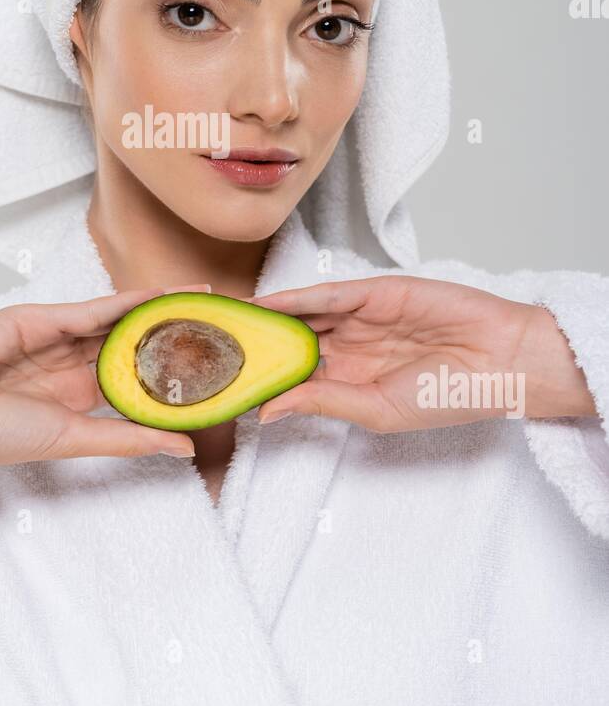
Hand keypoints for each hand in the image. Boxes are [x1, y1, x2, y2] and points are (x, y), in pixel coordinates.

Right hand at [0, 286, 200, 464]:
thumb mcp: (73, 439)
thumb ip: (128, 438)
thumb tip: (184, 450)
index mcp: (77, 398)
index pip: (135, 380)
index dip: (172, 373)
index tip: (215, 369)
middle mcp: (71, 365)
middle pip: (133, 344)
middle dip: (174, 334)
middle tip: (220, 323)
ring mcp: (57, 338)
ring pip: (118, 320)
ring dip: (159, 310)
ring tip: (203, 300)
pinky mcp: (42, 316)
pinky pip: (93, 307)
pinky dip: (127, 300)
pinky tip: (161, 295)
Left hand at [249, 276, 595, 431]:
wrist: (499, 362)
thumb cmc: (447, 396)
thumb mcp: (375, 410)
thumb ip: (320, 403)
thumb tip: (266, 413)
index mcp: (348, 379)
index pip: (291, 377)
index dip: (257, 378)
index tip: (217, 385)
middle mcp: (348, 346)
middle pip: (287, 341)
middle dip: (251, 343)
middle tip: (206, 347)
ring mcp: (359, 316)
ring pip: (300, 315)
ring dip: (265, 318)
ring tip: (224, 321)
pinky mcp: (374, 291)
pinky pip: (327, 294)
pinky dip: (295, 298)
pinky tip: (265, 304)